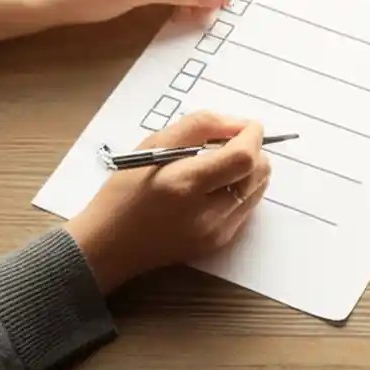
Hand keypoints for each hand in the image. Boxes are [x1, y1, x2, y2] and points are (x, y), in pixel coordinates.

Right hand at [65, 111, 271, 293]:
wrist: (110, 244)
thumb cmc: (125, 190)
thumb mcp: (152, 146)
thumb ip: (199, 127)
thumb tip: (239, 124)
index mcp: (184, 184)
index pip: (242, 157)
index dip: (252, 136)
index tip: (249, 125)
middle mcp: (206, 213)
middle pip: (258, 174)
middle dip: (254, 152)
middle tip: (232, 143)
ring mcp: (216, 232)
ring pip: (258, 190)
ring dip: (250, 171)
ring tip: (222, 164)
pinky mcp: (219, 243)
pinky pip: (247, 208)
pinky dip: (241, 190)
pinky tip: (217, 186)